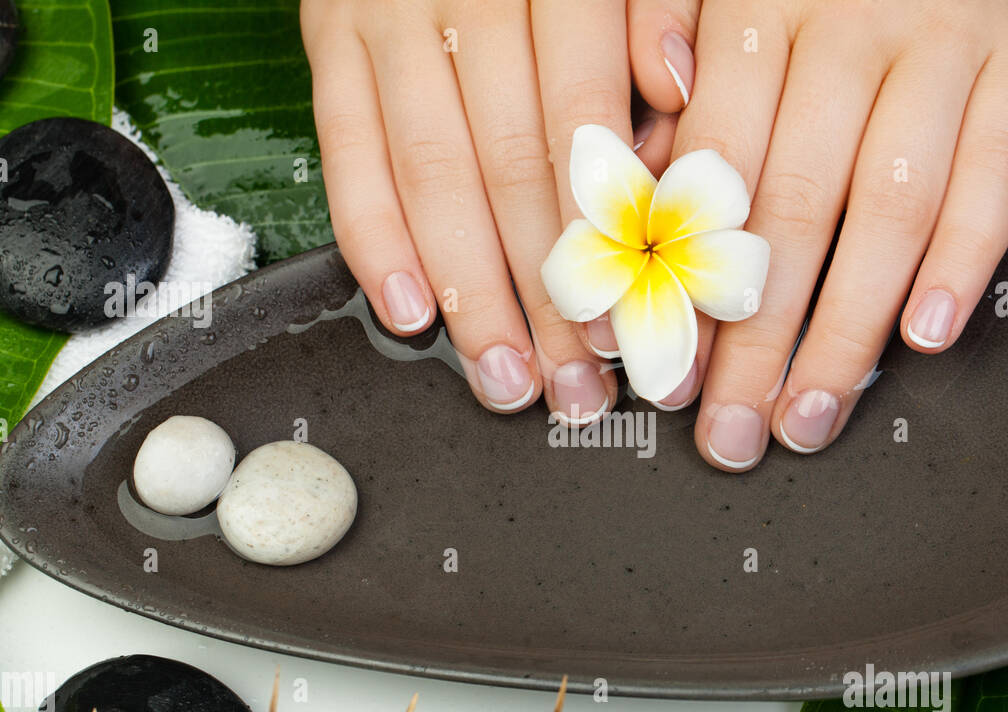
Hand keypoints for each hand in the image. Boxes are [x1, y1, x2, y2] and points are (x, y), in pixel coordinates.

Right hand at [301, 0, 669, 422]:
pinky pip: (346, 154)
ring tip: (505, 373)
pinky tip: (409, 313)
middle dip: (548, 292)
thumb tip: (677, 95)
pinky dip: (373, 240)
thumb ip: (651, 16)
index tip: (631, 318)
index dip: (606, 233)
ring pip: (432, 176)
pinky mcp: (330, 37)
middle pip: (511, 168)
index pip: (585, 124)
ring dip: (469, 292)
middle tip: (576, 379)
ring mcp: (389, 17)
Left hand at [626, 0, 1007, 469]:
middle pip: (794, 209)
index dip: (685, 279)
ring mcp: (941, 42)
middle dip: (756, 339)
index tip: (665, 362)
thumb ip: (676, 73)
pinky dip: (963, 263)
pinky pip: (995, 174)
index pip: (709, 169)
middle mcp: (849, 23)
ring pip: (891, 209)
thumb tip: (637, 191)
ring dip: (847, 330)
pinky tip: (923, 335)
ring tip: (810, 412)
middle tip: (729, 425)